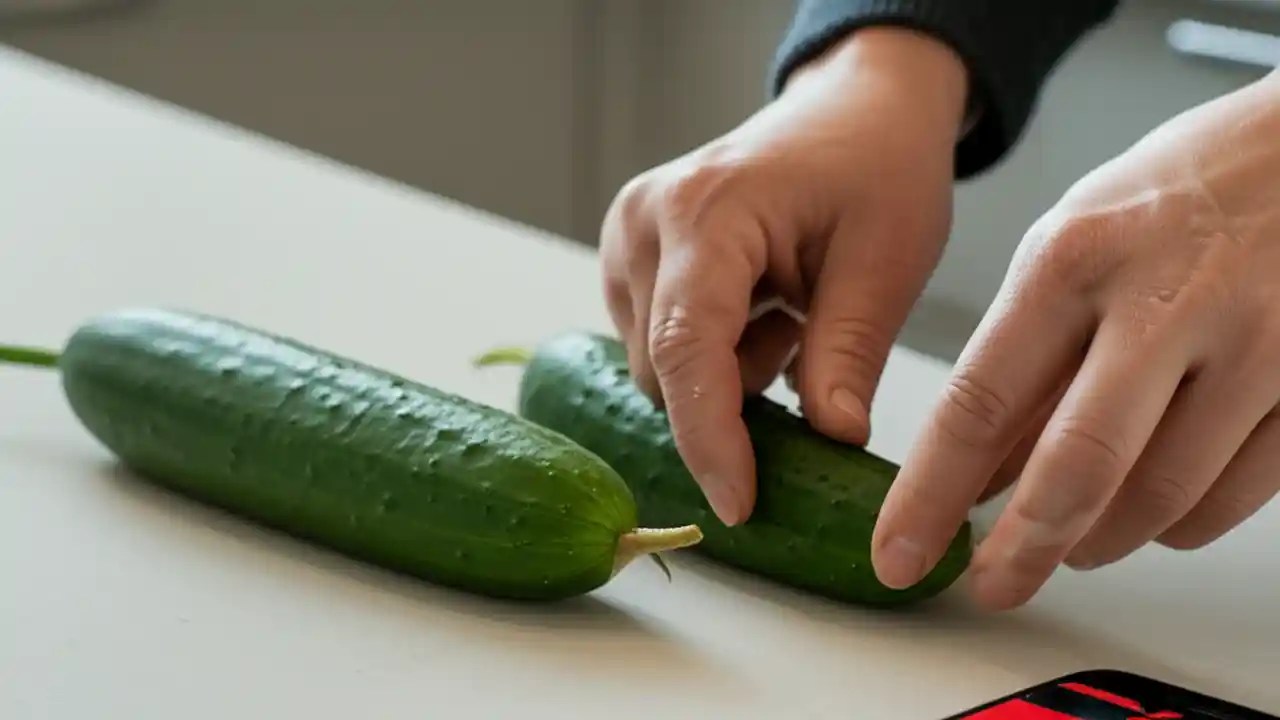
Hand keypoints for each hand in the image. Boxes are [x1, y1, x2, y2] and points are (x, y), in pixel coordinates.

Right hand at [599, 28, 969, 524]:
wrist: (851, 111)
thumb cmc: (876, 168)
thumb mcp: (886, 261)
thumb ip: (848, 354)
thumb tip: (831, 442)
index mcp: (706, 213)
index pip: (687, 348)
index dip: (710, 438)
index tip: (740, 505)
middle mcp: (643, 222)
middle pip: (665, 368)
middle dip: (736, 395)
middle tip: (809, 345)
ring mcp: (626, 237)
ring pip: (657, 364)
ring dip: (728, 372)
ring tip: (790, 314)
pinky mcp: (629, 256)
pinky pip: (657, 343)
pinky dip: (714, 352)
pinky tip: (762, 308)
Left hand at [873, 69, 1279, 609]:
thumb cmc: (1174, 196)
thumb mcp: (1071, 248)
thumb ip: (1024, 363)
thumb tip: (973, 477)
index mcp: (1073, 260)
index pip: (977, 402)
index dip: (929, 495)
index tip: (898, 552)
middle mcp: (1163, 302)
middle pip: (1076, 467)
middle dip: (1021, 549)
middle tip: (990, 586)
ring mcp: (1255, 344)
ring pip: (1161, 498)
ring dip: (1099, 539)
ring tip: (1069, 542)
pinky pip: (1234, 497)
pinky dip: (1178, 523)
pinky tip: (1149, 511)